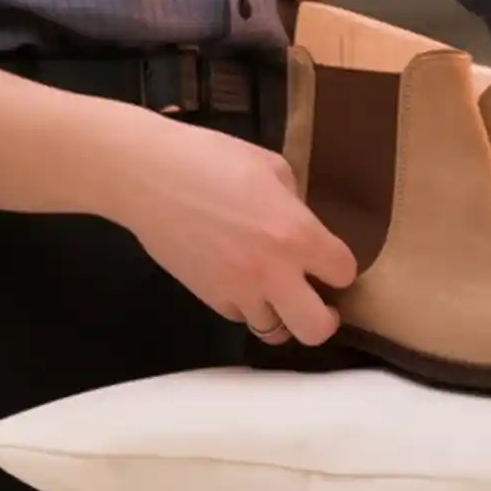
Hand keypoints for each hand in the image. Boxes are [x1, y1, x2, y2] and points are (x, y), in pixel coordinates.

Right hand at [103, 109, 356, 345]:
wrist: (145, 176)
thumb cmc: (210, 159)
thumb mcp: (271, 168)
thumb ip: (296, 204)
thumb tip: (303, 224)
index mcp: (296, 234)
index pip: (344, 272)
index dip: (341, 268)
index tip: (331, 262)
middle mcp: (273, 272)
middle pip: (316, 330)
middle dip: (325, 320)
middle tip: (321, 304)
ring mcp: (238, 291)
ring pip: (274, 331)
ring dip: (283, 315)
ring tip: (280, 296)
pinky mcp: (208, 298)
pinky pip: (240, 317)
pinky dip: (247, 307)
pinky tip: (244, 284)